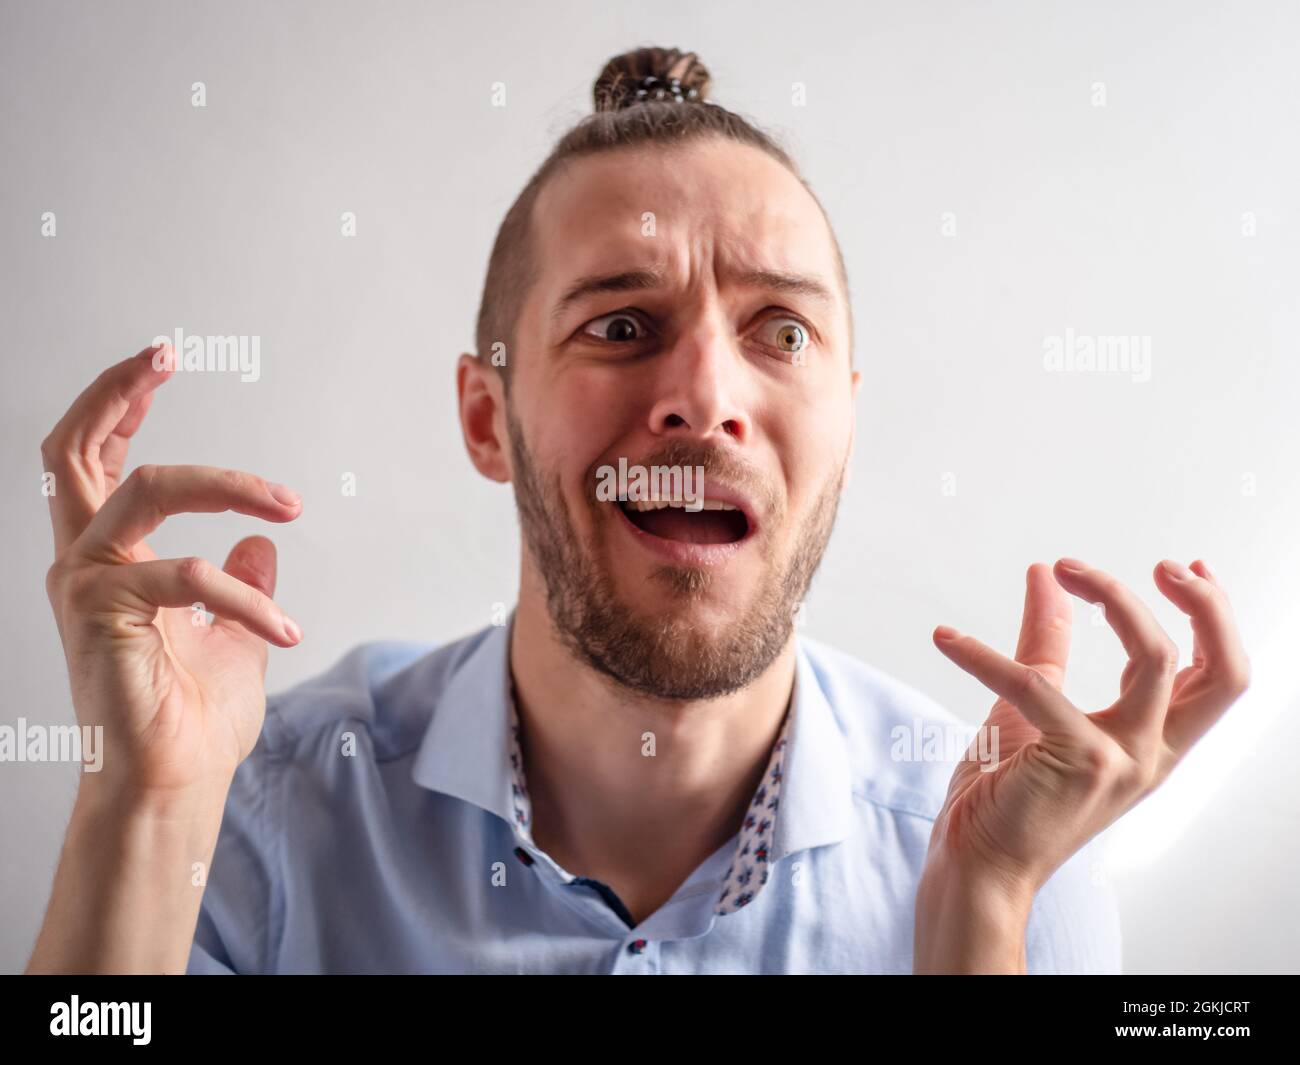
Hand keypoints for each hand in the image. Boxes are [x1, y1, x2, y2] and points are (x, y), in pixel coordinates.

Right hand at [41, 343, 303, 803]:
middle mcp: (81, 563)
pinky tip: (285, 633)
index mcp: (108, 561)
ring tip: (290, 504)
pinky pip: (186, 573)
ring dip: (229, 484)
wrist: (174, 785)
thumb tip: (264, 541)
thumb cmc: (194, 719)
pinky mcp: (101, 612)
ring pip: (147, 488)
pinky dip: (246, 596)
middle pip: (74, 450)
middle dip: (117, 391)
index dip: (120, 407)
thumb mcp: (233, 635)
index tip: (160, 363)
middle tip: (165, 353)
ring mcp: (83, 584)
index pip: (97, 464)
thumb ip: (242, 583)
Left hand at [926, 558, 1249, 898]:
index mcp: (1150, 742)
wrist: (976, 865)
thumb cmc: (1005, 795)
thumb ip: (1047, 643)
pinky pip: (1036, 683)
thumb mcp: (1030, 706)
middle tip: (1163, 565)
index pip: (1216, 677)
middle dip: (1207, 607)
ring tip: (1065, 568)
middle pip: (1223, 671)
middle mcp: (1150, 754)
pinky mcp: (1076, 762)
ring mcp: (1121, 760)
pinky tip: (945, 639)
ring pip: (1156, 659)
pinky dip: (984, 654)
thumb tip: (1046, 577)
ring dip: (1115, 599)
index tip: (1186, 568)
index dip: (1214, 617)